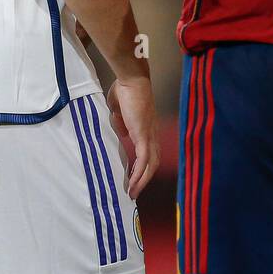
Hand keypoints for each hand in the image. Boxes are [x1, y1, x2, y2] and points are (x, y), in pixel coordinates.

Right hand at [108, 76, 157, 198]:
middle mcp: (152, 134)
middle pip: (153, 163)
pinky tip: (133, 184)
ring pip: (150, 165)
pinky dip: (139, 174)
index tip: (133, 178)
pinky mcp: (144, 136)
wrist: (131, 79)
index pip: (149, 153)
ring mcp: (150, 135)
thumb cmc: (125, 90)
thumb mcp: (119, 112)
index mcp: (146, 128)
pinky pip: (144, 160)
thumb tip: (122, 134)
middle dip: (144, 179)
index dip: (142, 167)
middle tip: (133, 192)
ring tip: (132, 194)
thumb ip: (121, 123)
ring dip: (142, 181)